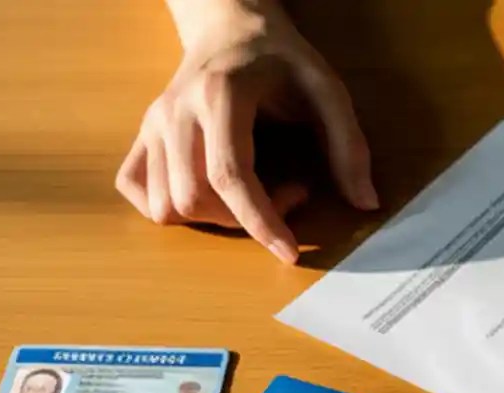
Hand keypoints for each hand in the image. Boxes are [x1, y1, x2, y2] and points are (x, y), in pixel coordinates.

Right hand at [116, 2, 377, 263]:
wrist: (231, 30)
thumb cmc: (280, 60)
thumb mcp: (326, 89)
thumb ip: (349, 144)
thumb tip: (365, 202)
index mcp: (219, 95)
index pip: (229, 176)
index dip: (260, 222)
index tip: (290, 252)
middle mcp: (174, 112)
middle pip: (194, 198)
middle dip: (245, 218)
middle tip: (291, 191)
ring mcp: (152, 125)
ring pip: (166, 205)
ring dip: (214, 219)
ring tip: (255, 192)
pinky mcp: (142, 137)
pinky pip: (138, 191)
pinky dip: (172, 209)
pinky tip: (210, 195)